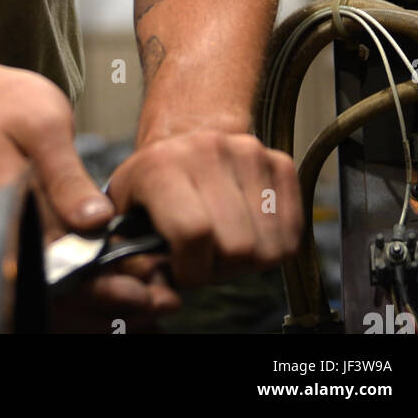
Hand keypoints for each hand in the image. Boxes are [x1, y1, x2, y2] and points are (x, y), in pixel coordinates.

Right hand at [0, 42, 181, 331]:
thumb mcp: (42, 125)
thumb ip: (67, 176)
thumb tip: (95, 222)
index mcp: (5, 212)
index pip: (55, 268)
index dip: (102, 287)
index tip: (147, 289)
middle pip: (57, 289)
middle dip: (110, 300)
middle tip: (161, 299)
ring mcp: (2, 239)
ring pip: (52, 288)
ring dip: (99, 299)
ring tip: (149, 297)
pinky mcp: (10, 235)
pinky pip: (46, 274)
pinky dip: (82, 285)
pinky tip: (116, 281)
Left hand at [106, 129, 302, 287]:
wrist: (185, 133)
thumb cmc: (154, 184)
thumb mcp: (125, 212)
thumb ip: (132, 256)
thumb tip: (158, 284)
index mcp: (160, 165)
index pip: (193, 232)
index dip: (191, 268)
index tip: (183, 269)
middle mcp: (207, 151)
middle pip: (237, 247)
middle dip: (220, 267)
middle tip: (204, 255)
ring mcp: (249, 152)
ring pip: (268, 247)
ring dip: (247, 260)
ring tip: (223, 240)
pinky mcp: (279, 161)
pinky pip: (292, 232)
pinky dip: (272, 245)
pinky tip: (247, 229)